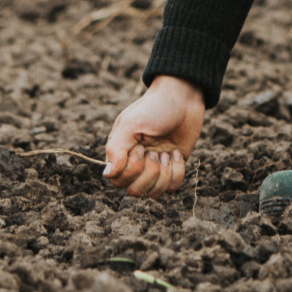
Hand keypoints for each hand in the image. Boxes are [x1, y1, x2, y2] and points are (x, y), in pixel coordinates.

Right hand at [103, 76, 204, 196]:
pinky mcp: (173, 168)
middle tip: (156, 151)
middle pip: (135, 192)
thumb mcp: (131, 124)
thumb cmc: (154, 107)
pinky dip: (177, 172)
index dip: (132, 169)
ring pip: (154, 194)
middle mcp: (136, 164)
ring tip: (167, 152)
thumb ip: (116, 149)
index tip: (141, 147)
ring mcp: (155, 167)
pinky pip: (172, 188)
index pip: (118, 181)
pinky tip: (176, 153)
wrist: (183, 97)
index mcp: (121, 153)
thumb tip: (108, 175)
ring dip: (164, 174)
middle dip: (149, 173)